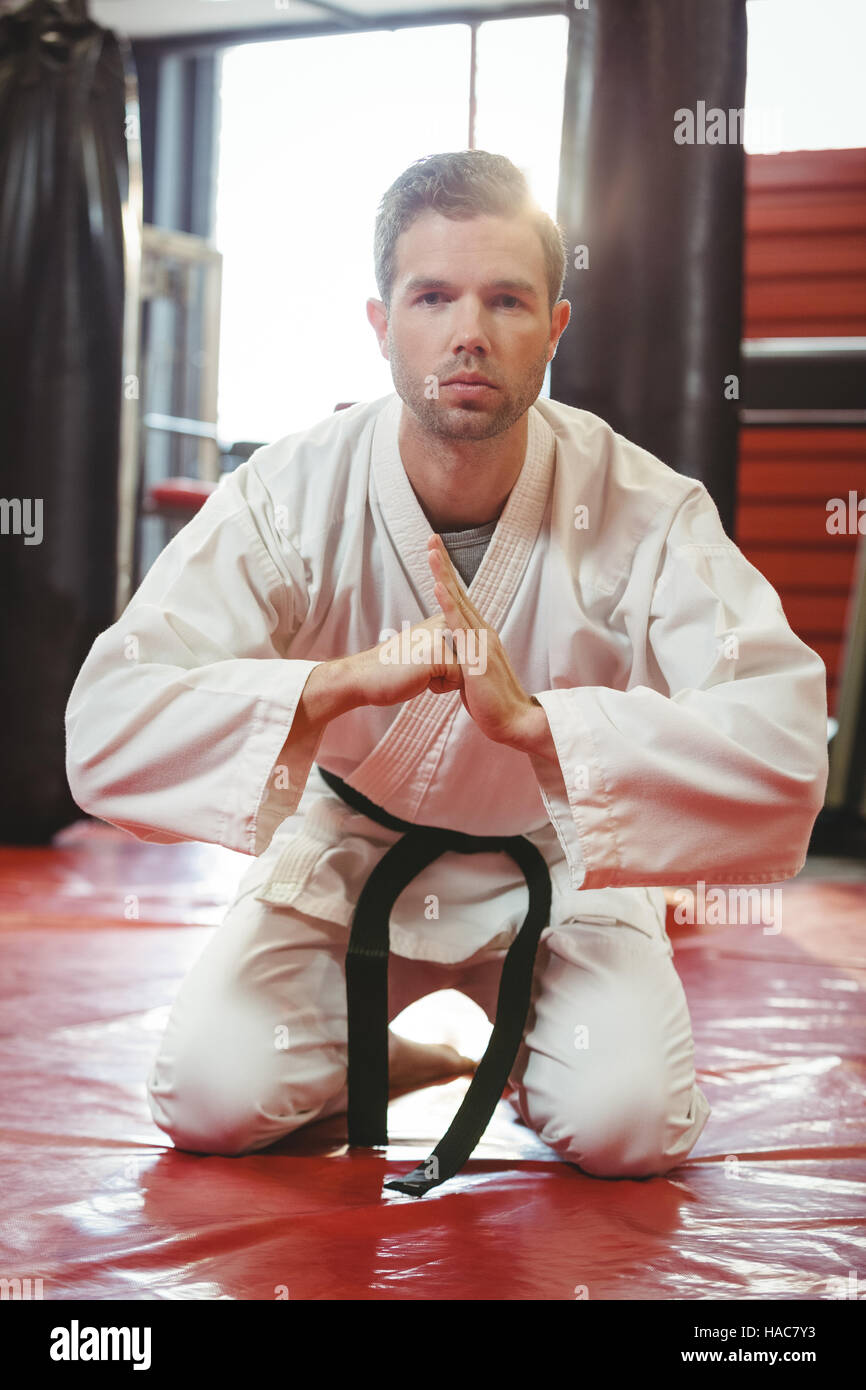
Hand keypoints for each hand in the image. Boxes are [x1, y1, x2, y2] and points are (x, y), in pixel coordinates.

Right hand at [340, 611, 463, 708]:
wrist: (365, 677)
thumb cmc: (395, 669)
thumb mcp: (426, 649)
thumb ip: (450, 646)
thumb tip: (472, 655)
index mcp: (443, 618)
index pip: (469, 650)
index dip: (451, 666)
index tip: (426, 662)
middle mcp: (444, 622)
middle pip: (470, 660)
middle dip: (450, 674)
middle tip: (421, 669)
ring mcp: (442, 635)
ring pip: (466, 670)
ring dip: (445, 681)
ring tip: (420, 673)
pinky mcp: (439, 652)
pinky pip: (458, 679)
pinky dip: (440, 687)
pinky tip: (419, 678)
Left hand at [426, 533, 542, 748]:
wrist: (514, 721)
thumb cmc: (492, 703)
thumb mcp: (473, 676)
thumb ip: (462, 661)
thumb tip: (452, 660)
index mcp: (481, 636)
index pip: (460, 600)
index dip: (447, 576)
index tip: (435, 555)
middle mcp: (483, 632)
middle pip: (460, 591)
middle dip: (445, 564)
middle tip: (432, 538)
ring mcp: (481, 641)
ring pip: (459, 601)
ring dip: (444, 575)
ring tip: (432, 552)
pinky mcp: (477, 655)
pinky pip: (460, 625)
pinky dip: (449, 603)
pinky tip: (439, 587)